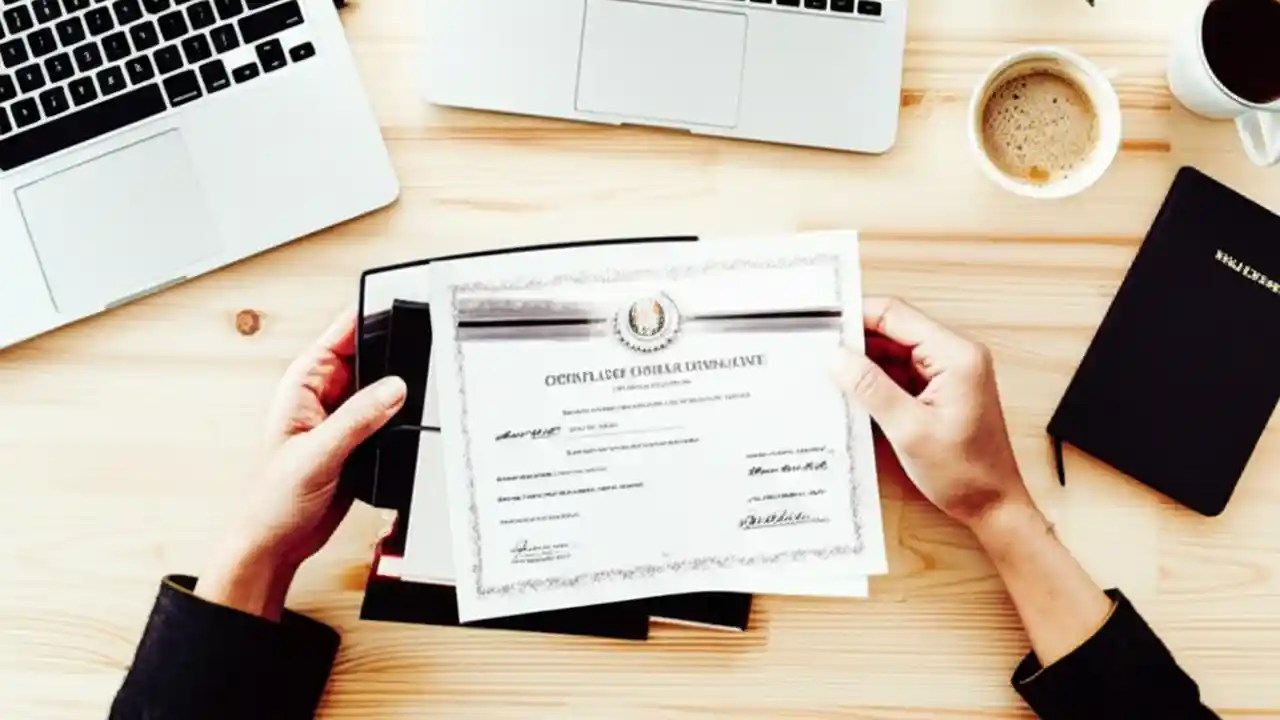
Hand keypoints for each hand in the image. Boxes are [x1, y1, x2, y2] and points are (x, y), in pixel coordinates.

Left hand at [196, 310, 406, 619]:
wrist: (278, 543)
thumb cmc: (272, 500)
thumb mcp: (316, 455)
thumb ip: (357, 419)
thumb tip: (394, 387)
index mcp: (303, 384)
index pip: (343, 333)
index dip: (373, 315)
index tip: (405, 308)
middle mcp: (325, 395)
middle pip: (372, 356)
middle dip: (398, 353)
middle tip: (428, 352)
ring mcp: (345, 417)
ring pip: (385, 387)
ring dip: (403, 389)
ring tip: (425, 391)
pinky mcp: (362, 440)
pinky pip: (391, 417)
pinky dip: (405, 417)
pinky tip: (416, 422)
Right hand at [833, 297, 1033, 530]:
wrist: (993, 506)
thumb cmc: (963, 473)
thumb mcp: (909, 430)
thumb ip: (871, 388)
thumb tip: (837, 357)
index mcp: (955, 355)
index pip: (896, 315)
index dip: (856, 315)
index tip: (822, 325)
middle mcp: (956, 355)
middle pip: (895, 329)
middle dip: (857, 339)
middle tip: (817, 352)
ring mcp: (949, 371)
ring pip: (895, 350)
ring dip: (865, 361)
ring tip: (829, 372)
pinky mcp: (942, 389)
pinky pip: (902, 371)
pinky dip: (877, 379)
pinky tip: (853, 390)